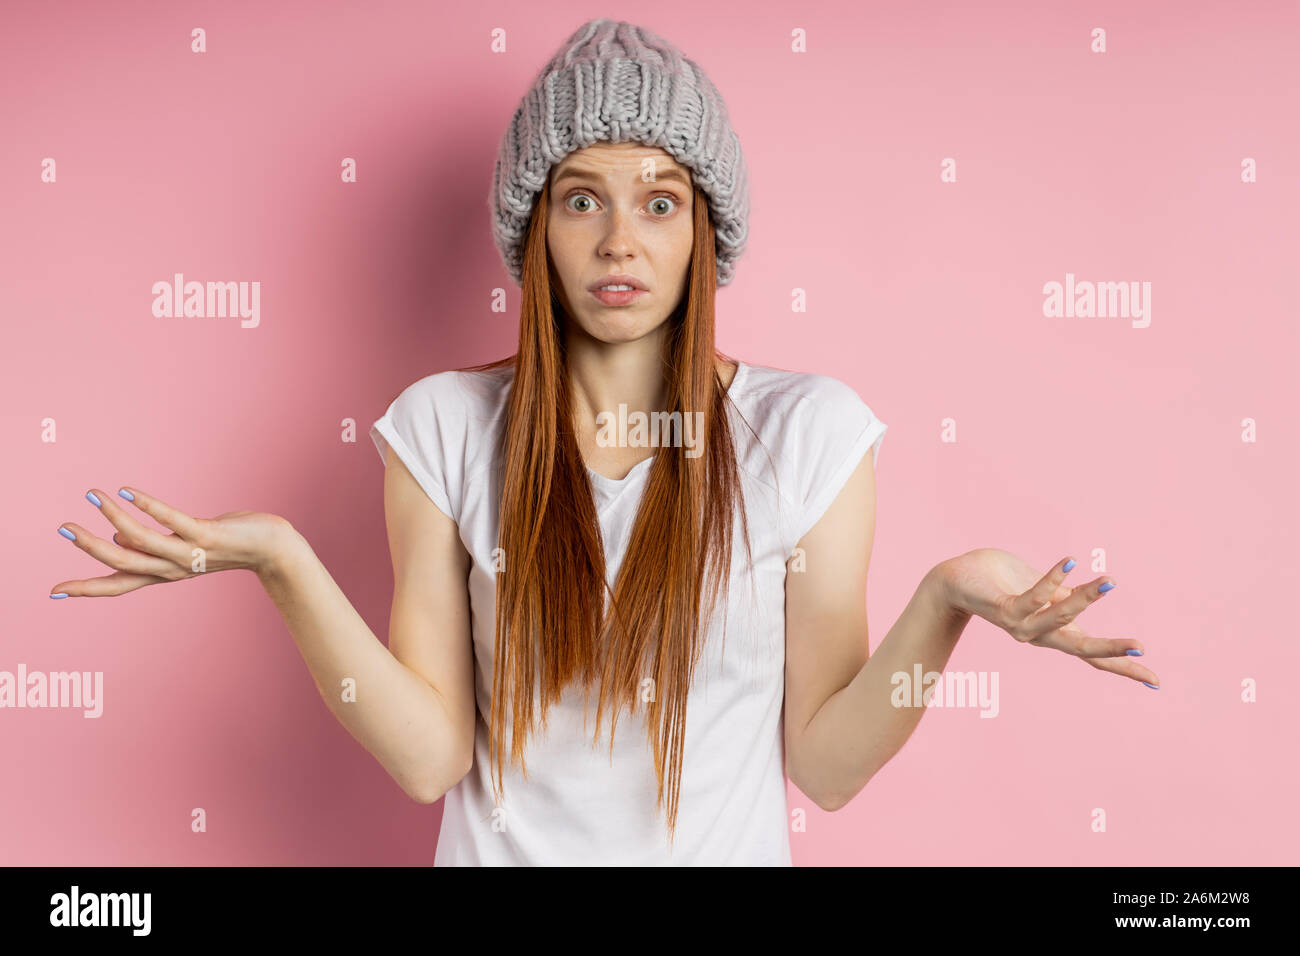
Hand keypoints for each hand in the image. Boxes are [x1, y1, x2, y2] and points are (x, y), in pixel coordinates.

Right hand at [50, 486, 298, 597]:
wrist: (272, 549)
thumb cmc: (225, 544)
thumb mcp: (182, 546)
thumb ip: (151, 545)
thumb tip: (116, 534)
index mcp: (163, 573)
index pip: (118, 584)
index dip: (87, 587)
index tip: (54, 590)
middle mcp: (172, 568)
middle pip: (121, 563)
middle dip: (89, 547)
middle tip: (63, 527)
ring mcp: (190, 553)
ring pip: (141, 540)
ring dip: (113, 517)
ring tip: (93, 496)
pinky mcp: (207, 535)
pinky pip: (172, 520)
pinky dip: (148, 506)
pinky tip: (129, 491)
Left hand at [932, 548, 1158, 687]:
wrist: (955, 579)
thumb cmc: (1002, 583)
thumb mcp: (1043, 591)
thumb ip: (1065, 599)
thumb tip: (1092, 596)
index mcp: (1053, 632)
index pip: (1093, 655)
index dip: (1123, 666)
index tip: (1156, 681)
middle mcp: (1038, 635)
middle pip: (1081, 649)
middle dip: (1112, 650)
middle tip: (1143, 646)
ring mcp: (1020, 625)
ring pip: (1058, 618)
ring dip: (1084, 600)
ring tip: (1109, 582)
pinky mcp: (1002, 607)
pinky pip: (1031, 596)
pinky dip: (1051, 580)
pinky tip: (1070, 562)